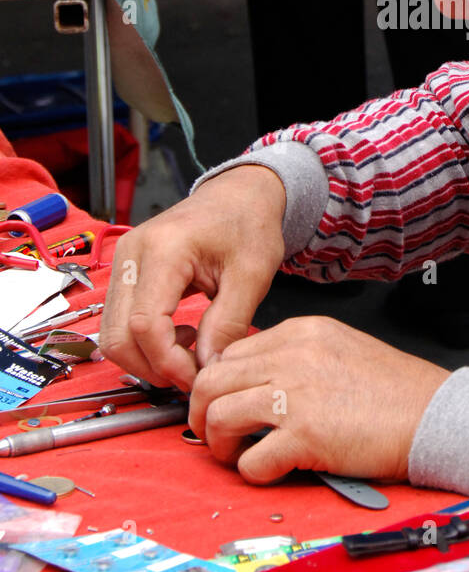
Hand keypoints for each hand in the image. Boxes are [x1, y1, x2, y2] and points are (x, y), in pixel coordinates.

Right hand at [101, 165, 287, 391]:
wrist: (239, 195)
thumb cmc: (248, 224)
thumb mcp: (252, 275)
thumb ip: (229, 324)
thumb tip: (208, 367)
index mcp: (164, 249)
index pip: (146, 324)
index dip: (170, 361)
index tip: (200, 376)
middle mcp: (132, 253)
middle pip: (118, 336)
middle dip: (154, 367)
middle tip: (194, 373)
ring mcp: (123, 262)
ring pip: (112, 334)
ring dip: (147, 358)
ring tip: (192, 351)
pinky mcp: (125, 272)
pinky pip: (120, 321)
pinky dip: (144, 342)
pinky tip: (181, 335)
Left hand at [189, 316, 450, 482]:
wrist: (436, 414)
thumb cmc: (395, 390)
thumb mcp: (340, 348)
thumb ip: (297, 356)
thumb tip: (256, 380)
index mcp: (301, 332)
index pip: (230, 351)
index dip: (218, 383)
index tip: (223, 403)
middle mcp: (292, 356)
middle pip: (211, 380)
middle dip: (202, 412)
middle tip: (214, 434)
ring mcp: (297, 395)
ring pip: (218, 416)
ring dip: (219, 443)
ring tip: (237, 454)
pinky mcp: (307, 436)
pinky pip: (250, 461)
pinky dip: (252, 472)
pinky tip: (272, 471)